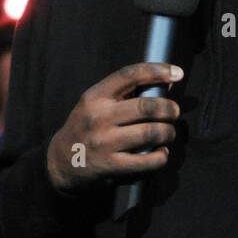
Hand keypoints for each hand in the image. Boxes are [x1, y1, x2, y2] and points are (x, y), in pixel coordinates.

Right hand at [45, 62, 182, 192]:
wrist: (61, 162)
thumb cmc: (85, 128)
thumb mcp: (94, 104)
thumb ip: (122, 93)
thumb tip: (164, 83)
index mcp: (95, 97)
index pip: (129, 75)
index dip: (156, 71)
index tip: (176, 74)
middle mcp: (98, 117)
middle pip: (146, 107)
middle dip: (169, 109)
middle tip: (173, 112)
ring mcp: (104, 143)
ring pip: (151, 133)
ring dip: (168, 132)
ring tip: (168, 133)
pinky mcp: (111, 166)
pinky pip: (148, 161)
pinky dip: (162, 156)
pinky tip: (160, 153)